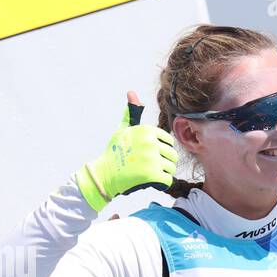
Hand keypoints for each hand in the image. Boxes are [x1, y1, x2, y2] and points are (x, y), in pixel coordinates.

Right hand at [75, 92, 177, 211]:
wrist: (105, 174)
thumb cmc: (115, 152)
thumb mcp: (123, 129)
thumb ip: (132, 113)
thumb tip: (131, 92)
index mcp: (147, 130)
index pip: (169, 141)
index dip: (162, 150)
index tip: (151, 155)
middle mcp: (150, 142)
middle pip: (172, 155)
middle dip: (165, 162)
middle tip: (151, 166)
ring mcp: (152, 158)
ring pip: (171, 167)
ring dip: (164, 173)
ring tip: (152, 174)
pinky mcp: (152, 175)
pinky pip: (168, 180)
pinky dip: (162, 183)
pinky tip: (153, 182)